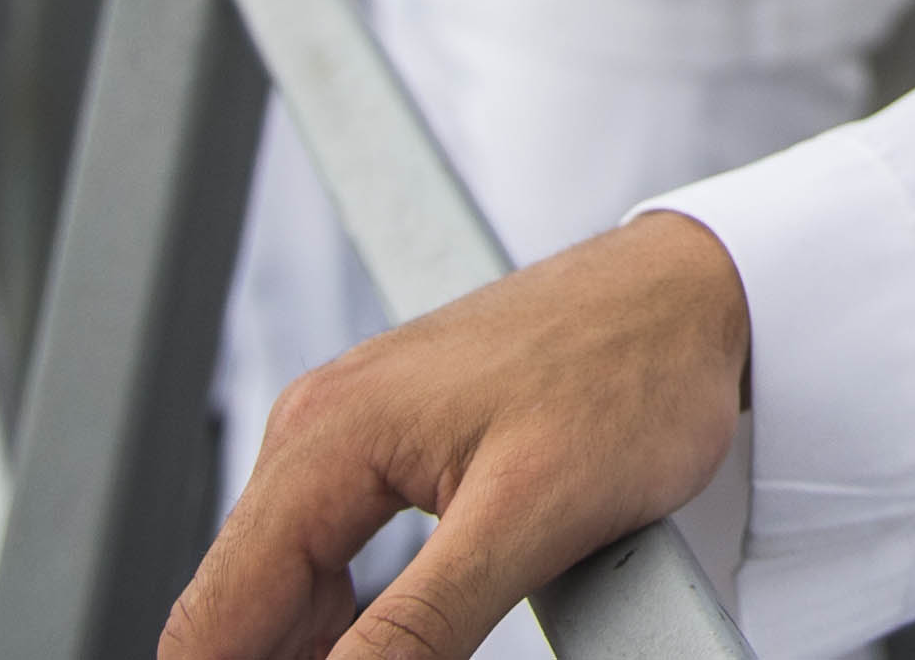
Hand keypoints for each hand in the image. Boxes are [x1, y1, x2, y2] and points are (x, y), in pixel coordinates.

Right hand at [165, 214, 752, 659]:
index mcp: (323, 441)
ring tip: (400, 659)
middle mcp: (317, 430)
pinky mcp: (394, 447)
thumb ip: (416, 627)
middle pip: (235, 608)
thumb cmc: (633, 373)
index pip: (212, 620)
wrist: (701, 292)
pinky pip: (332, 558)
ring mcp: (351, 434)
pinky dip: (347, 622)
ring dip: (312, 654)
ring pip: (283, 590)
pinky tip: (395, 650)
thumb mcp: (527, 521)